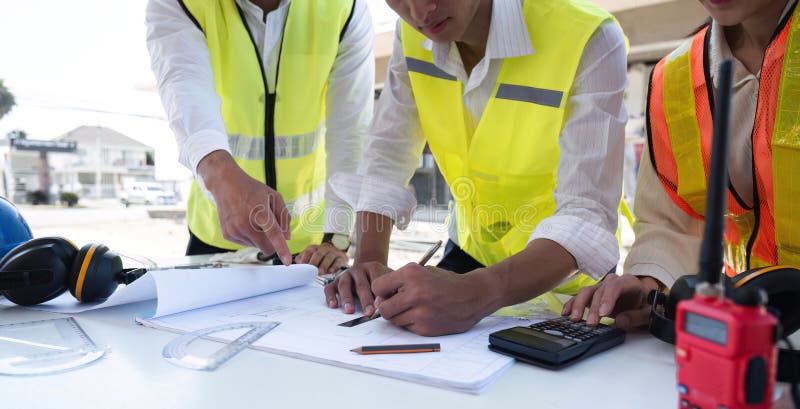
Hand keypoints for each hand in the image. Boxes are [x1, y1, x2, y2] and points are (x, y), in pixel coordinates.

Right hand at [199, 151, 291, 264]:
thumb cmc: (252, 190)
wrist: (225, 184)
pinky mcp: (227, 234)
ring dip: (259, 237)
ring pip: (256, 246)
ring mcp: (235, 230)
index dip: (282, 249)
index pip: (273, 234)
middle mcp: (245, 223)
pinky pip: (245, 243)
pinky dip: (249, 236)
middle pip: (266, 246)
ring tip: (251, 218)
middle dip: (272, 243)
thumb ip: (283, 217)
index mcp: (260, 212)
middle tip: (268, 227)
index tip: (287, 262)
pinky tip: (244, 221)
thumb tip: (287, 237)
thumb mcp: (274, 196)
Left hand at [296, 242, 347, 274]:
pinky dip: (334, 266)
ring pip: (329, 257)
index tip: (303, 268)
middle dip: (314, 262)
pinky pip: (338, 261)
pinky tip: (331, 271)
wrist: (338, 256)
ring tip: (320, 272)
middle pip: (318, 253)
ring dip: (324, 265)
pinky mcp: (342, 257)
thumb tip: (296, 268)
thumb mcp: (311, 258)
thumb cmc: (321, 260)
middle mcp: (324, 248)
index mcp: (314, 248)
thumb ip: (303, 261)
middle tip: (312, 270)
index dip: (305, 259)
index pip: (308, 251)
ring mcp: (334, 252)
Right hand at [324, 261, 391, 315]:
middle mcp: (358, 269)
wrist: (367, 269)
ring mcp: (346, 275)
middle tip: (369, 312)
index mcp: (373, 267)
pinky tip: (333, 305)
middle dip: (365, 299)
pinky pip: (330, 288)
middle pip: (361, 284)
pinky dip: (330, 296)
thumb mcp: (389, 280)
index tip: (380, 306)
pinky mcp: (335, 281)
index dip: (378, 292)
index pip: (376, 278)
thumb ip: (392, 290)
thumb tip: (395, 304)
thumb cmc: (381, 280)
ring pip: (344, 285)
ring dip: (347, 298)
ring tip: (349, 311)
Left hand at [370, 264, 493, 335]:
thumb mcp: (422, 272)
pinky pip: (407, 328)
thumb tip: (377, 300)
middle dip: (387, 307)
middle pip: (383, 308)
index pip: (377, 287)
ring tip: (414, 308)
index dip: (381, 291)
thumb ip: (399, 282)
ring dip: (400, 316)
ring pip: (394, 320)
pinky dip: (412, 323)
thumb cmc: (445, 282)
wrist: (473, 295)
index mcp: (411, 274)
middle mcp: (415, 292)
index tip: (388, 292)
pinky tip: (425, 315)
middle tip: (397, 304)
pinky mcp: (426, 327)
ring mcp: (421, 312)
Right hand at [561, 274, 661, 329]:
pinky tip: (566, 313)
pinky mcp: (593, 296)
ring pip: (586, 292)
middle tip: (591, 324)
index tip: (604, 313)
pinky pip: (581, 298)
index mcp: (628, 282)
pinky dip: (573, 304)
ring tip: (575, 319)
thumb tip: (620, 321)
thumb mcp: (649, 312)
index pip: (615, 286)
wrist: (644, 299)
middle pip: (599, 291)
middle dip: (593, 308)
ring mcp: (601, 288)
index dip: (607, 298)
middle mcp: (612, 282)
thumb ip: (637, 317)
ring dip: (579, 305)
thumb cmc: (647, 304)